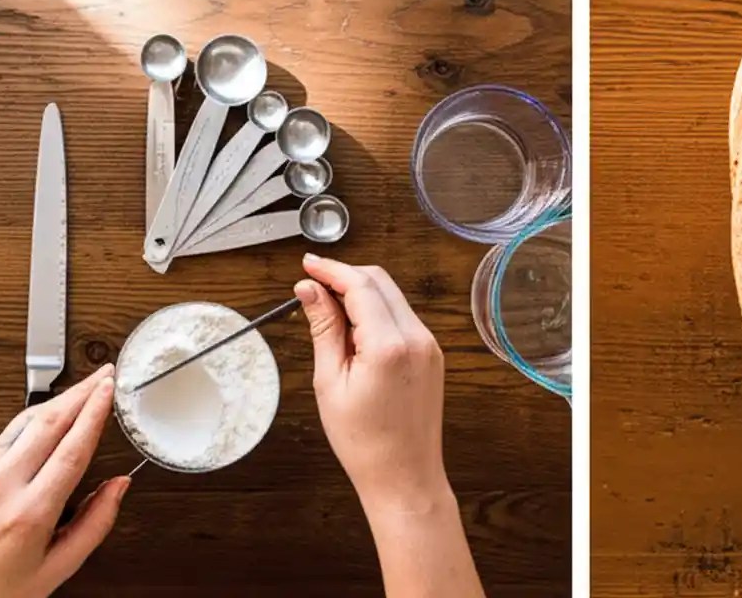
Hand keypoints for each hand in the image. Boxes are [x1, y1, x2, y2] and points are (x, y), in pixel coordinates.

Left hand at [0, 366, 129, 597]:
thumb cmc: (0, 590)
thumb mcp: (60, 566)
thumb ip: (96, 522)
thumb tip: (118, 486)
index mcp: (30, 512)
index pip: (71, 449)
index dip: (94, 414)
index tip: (109, 390)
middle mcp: (3, 487)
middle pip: (48, 423)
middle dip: (81, 392)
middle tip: (105, 374)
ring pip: (27, 421)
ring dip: (60, 399)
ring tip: (86, 386)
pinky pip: (11, 433)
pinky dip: (39, 415)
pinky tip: (54, 410)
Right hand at [295, 255, 449, 514]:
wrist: (405, 476)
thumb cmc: (365, 442)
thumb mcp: (330, 382)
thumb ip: (324, 328)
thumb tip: (310, 290)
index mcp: (390, 345)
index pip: (360, 285)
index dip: (331, 269)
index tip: (308, 265)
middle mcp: (417, 338)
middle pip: (380, 282)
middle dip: (346, 275)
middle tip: (313, 284)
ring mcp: (429, 345)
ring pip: (393, 297)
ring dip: (362, 293)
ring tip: (328, 311)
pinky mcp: (432, 354)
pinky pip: (403, 317)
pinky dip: (377, 311)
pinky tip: (354, 328)